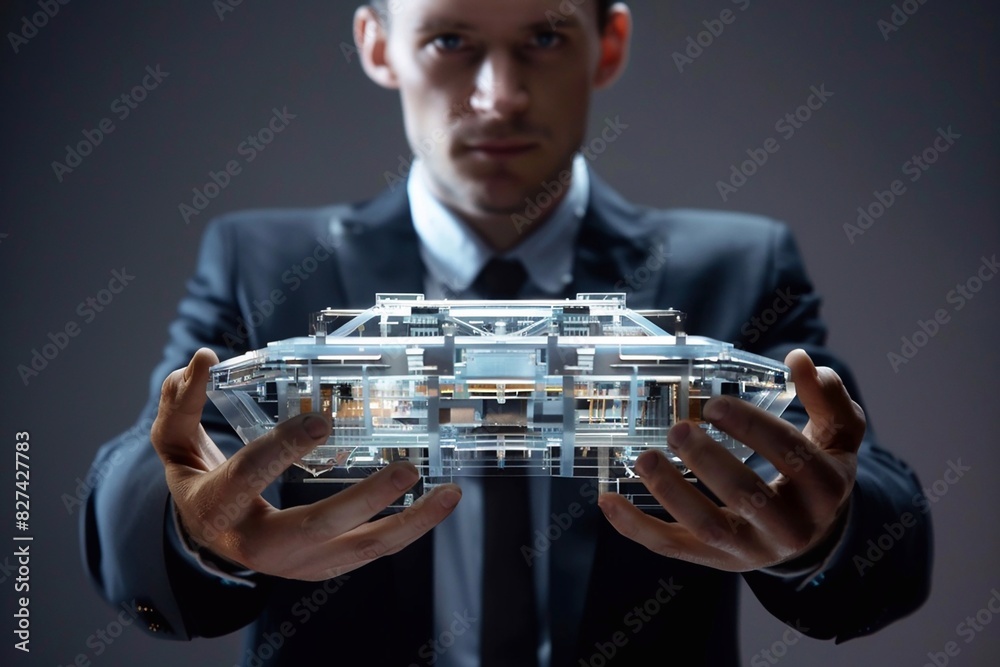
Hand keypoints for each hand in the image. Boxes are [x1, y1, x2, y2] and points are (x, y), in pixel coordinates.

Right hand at [151, 348, 461, 580]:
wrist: (205, 535)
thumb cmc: (196, 477)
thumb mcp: (173, 439)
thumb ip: (181, 398)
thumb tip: (201, 358)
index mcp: (218, 507)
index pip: (251, 475)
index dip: (284, 448)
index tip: (321, 419)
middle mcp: (258, 545)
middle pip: (318, 526)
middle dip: (366, 499)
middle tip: (407, 467)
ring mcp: (296, 562)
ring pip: (359, 549)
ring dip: (409, 524)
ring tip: (450, 494)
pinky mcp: (323, 566)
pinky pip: (371, 549)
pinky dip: (408, 529)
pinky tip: (437, 503)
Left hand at [597, 349, 864, 571]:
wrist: (814, 530)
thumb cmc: (816, 467)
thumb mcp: (837, 434)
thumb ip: (826, 397)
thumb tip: (799, 360)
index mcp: (825, 489)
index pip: (792, 457)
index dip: (754, 429)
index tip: (717, 405)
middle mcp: (792, 528)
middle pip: (750, 498)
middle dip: (709, 462)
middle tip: (677, 428)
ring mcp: (752, 549)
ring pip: (708, 528)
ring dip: (671, 493)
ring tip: (642, 457)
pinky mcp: (716, 560)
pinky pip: (673, 547)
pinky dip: (636, 527)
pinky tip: (608, 500)